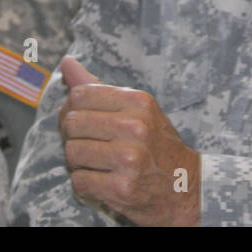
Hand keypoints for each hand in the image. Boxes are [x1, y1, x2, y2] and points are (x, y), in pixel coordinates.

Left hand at [58, 56, 200, 225]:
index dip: (71, 108)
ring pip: (73, 152)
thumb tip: (66, 63)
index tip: (81, 120)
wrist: (185, 186)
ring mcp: (130, 159)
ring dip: (76, 161)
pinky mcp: (123, 188)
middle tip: (85, 143)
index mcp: (138, 102)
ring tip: (93, 163)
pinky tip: (99, 181)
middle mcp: (135, 127)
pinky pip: (80, 180)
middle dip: (71, 135)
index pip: (80, 94)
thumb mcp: (137, 109)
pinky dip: (83, 183)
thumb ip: (99, 88)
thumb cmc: (155, 143)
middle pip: (73, 123)